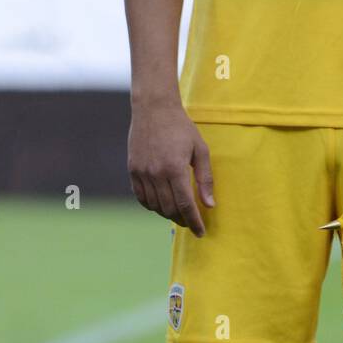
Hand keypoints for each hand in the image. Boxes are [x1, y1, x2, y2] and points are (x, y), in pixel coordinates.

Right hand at [128, 101, 213, 236]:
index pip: (185, 205)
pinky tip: (161, 204)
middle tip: (192, 222)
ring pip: (154, 206)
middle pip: (169, 209)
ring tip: (178, 213)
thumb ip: (205, 178)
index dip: (194, 221)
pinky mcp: (132, 170)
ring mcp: (141, 173)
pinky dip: (152, 206)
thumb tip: (210, 204)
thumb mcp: (200, 149)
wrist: (153, 109)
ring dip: (167, 214)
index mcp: (175, 168)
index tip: (201, 232)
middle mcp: (156, 173)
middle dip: (182, 220)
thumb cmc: (181, 127)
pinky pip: (141, 197)